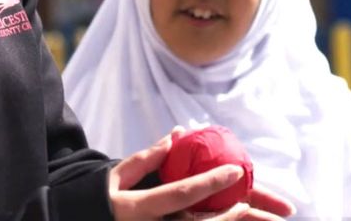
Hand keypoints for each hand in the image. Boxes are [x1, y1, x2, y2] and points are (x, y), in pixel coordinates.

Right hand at [108, 128, 294, 220]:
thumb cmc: (100, 199)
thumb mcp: (116, 176)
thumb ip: (146, 159)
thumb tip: (176, 137)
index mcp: (139, 208)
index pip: (182, 193)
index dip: (211, 181)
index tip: (235, 169)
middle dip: (228, 216)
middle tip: (248, 204)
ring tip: (250, 217)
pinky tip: (230, 220)